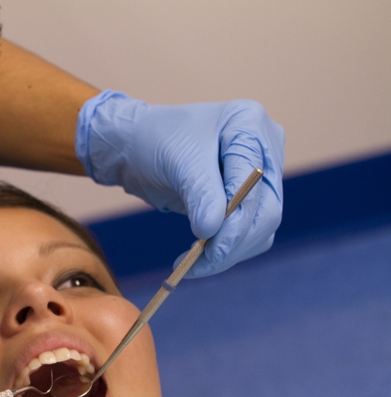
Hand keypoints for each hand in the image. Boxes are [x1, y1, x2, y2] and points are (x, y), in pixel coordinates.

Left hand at [76, 90, 284, 276]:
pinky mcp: (245, 201)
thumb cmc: (154, 140)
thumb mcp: (178, 162)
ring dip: (229, 253)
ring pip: (260, 229)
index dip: (235, 220)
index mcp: (250, 126)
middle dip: (232, 243)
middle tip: (197, 266)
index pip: (255, 183)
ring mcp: (258, 177)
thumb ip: (201, 194)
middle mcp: (263, 149)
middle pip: (266, 211)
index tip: (209, 246)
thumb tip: (213, 231)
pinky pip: (246, 235)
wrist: (135, 147)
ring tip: (191, 264)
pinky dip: (225, 251)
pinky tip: (196, 259)